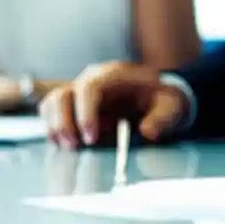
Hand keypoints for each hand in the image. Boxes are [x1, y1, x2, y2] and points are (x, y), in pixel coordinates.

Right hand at [38, 62, 186, 148]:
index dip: (85, 113)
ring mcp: (80, 94)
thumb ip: (163, 117)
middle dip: (63, 122)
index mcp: (114, 75)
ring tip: (68, 147)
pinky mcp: (74, 108)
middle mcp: (91, 81)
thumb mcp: (172, 106)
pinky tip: (65, 145)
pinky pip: (53, 115)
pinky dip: (54, 130)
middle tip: (74, 146)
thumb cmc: (163, 100)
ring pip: (51, 104)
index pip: (89, 88)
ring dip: (54, 127)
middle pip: (62, 95)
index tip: (91, 137)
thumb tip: (148, 132)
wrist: (158, 99)